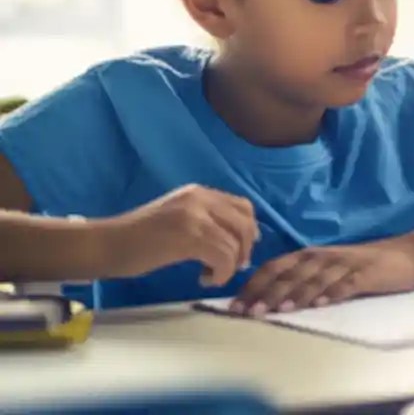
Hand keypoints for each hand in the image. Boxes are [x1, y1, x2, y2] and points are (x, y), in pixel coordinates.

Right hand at [100, 184, 257, 287]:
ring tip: (210, 275)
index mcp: (199, 193)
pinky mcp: (189, 236)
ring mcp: (195, 215)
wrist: (105, 244)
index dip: (248, 232)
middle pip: (245, 224)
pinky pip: (224, 257)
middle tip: (229, 268)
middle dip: (244, 250)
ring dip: (229, 266)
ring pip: (235, 244)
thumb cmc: (137, 238)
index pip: (244, 207)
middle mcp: (200, 198)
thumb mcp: (177, 219)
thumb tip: (239, 240)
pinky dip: (221, 274)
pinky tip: (204, 279)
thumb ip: (205, 221)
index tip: (238, 252)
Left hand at [233, 240, 413, 316]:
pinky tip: (321, 305)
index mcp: (311, 255)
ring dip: (295, 294)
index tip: (235, 305)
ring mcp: (345, 265)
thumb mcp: (329, 266)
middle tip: (249, 313)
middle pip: (290, 274)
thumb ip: (303, 277)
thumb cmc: (363, 264)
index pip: (275, 267)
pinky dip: (333, 293)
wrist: (408, 254)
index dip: (254, 285)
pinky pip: (347, 284)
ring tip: (278, 311)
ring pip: (315, 279)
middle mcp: (324, 257)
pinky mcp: (366, 274)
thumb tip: (266, 295)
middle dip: (267, 293)